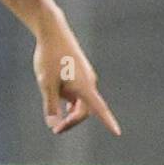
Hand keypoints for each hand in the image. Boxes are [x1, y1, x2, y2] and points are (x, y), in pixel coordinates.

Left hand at [33, 17, 120, 136]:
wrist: (52, 32)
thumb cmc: (49, 57)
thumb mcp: (46, 84)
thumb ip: (50, 106)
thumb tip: (53, 124)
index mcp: (83, 86)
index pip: (98, 109)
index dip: (108, 122)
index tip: (117, 133)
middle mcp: (88, 82)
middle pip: (84, 110)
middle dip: (72, 122)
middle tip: (56, 130)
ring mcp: (85, 77)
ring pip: (80, 102)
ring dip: (70, 112)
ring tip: (55, 119)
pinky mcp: (79, 73)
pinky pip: (77, 93)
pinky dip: (69, 101)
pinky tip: (60, 104)